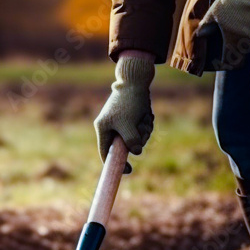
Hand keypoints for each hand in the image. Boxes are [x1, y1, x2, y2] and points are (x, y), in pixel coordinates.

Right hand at [94, 52, 154, 172]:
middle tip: (143, 130)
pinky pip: (140, 127)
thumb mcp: (130, 125)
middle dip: (138, 139)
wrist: (136, 79)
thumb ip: (131, 141)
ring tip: (145, 118)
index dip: (115, 164)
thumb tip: (137, 151)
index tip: (128, 170)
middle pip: (124, 145)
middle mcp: (109, 125)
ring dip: (144, 130)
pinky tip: (146, 113)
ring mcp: (120, 120)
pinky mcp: (129, 115)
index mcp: (103, 128)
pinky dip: (146, 123)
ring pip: (135, 136)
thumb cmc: (130, 101)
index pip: (106, 153)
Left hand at [196, 0, 249, 69]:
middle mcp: (246, 41)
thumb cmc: (231, 4)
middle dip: (233, 47)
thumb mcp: (213, 13)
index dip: (228, 65)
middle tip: (226, 39)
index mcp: (233, 42)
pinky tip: (243, 18)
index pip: (233, 63)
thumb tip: (199, 35)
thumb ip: (205, 26)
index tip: (223, 63)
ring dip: (241, 36)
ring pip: (248, 40)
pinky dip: (249, 28)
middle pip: (240, 50)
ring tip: (234, 25)